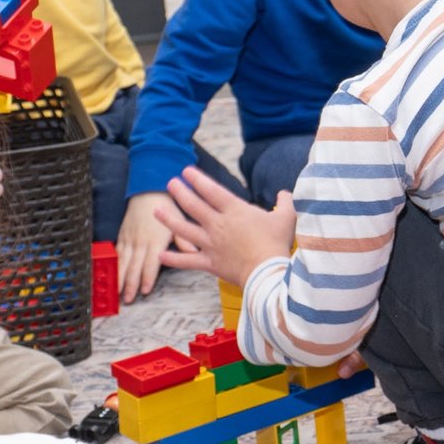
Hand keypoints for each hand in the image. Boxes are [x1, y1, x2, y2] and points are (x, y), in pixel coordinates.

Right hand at [116, 192, 173, 302]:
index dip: (147, 279)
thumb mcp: (181, 220)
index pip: (150, 264)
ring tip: (115, 292)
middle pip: (134, 267)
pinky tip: (110, 274)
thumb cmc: (168, 206)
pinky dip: (113, 265)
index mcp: (155, 240)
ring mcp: (130, 239)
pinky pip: (117, 253)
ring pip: (122, 262)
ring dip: (119, 278)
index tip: (144, 291)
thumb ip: (184, 239)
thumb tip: (193, 252)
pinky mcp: (123, 235)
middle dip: (130, 285)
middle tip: (126, 300)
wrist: (149, 191)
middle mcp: (140, 242)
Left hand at [151, 168, 294, 289]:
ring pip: (184, 230)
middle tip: (171, 183)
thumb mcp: (287, 217)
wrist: (268, 271)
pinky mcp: (210, 263)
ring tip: (157, 210)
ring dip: (169, 219)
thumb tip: (285, 193)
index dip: (198, 180)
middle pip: (194, 206)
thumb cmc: (277, 242)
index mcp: (236, 211)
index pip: (212, 191)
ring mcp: (211, 244)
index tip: (186, 171)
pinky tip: (160, 254)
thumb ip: (285, 202)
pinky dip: (173, 258)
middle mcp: (218, 225)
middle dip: (180, 192)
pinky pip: (188, 260)